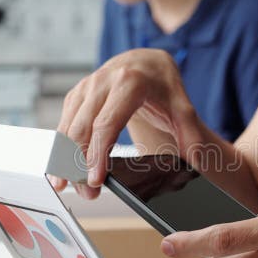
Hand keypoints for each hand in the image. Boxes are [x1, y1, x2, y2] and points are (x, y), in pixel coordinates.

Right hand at [53, 49, 202, 197]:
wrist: (147, 62)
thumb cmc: (163, 84)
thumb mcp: (182, 106)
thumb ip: (190, 134)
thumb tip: (197, 161)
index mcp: (130, 82)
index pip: (107, 124)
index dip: (98, 155)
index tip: (95, 181)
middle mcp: (103, 82)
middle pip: (82, 129)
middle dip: (79, 165)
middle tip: (87, 194)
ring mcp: (86, 87)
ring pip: (68, 128)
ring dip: (65, 160)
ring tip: (71, 187)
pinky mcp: (77, 95)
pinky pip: (64, 124)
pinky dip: (60, 148)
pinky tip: (62, 169)